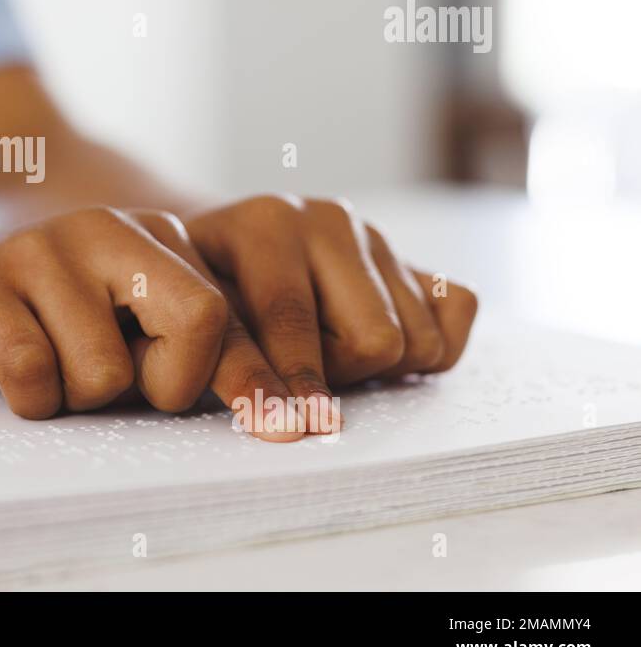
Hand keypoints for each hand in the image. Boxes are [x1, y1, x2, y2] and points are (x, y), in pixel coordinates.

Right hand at [0, 206, 309, 439]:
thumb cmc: (58, 330)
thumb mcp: (135, 334)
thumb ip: (203, 353)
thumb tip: (290, 417)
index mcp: (157, 236)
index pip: (223, 313)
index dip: (253, 381)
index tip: (293, 430)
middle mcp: (105, 227)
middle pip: (194, 322)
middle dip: (164, 383)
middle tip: (117, 384)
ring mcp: (39, 247)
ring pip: (104, 371)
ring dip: (78, 397)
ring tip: (51, 368)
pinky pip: (30, 369)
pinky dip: (28, 397)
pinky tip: (9, 373)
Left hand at [183, 195, 477, 397]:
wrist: (219, 252)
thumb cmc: (199, 294)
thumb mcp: (189, 314)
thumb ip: (228, 358)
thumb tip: (276, 413)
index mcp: (265, 225)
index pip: (294, 318)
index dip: (292, 383)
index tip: (289, 427)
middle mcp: (327, 219)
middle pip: (377, 340)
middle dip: (340, 372)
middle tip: (300, 372)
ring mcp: (376, 235)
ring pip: (420, 341)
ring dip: (376, 366)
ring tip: (327, 353)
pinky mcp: (412, 255)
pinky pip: (458, 311)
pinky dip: (424, 347)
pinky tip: (369, 345)